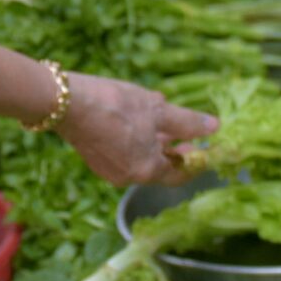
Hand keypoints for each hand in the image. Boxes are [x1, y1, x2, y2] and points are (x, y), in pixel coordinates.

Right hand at [57, 73, 217, 185]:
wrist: (66, 103)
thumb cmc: (116, 106)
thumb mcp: (157, 110)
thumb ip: (187, 122)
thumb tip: (215, 127)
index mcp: (147, 171)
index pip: (179, 175)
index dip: (195, 161)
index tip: (206, 148)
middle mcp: (127, 177)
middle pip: (160, 167)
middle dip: (175, 149)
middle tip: (187, 132)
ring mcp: (108, 169)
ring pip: (141, 158)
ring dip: (155, 141)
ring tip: (163, 118)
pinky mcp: (94, 157)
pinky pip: (124, 152)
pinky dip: (136, 139)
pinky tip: (137, 116)